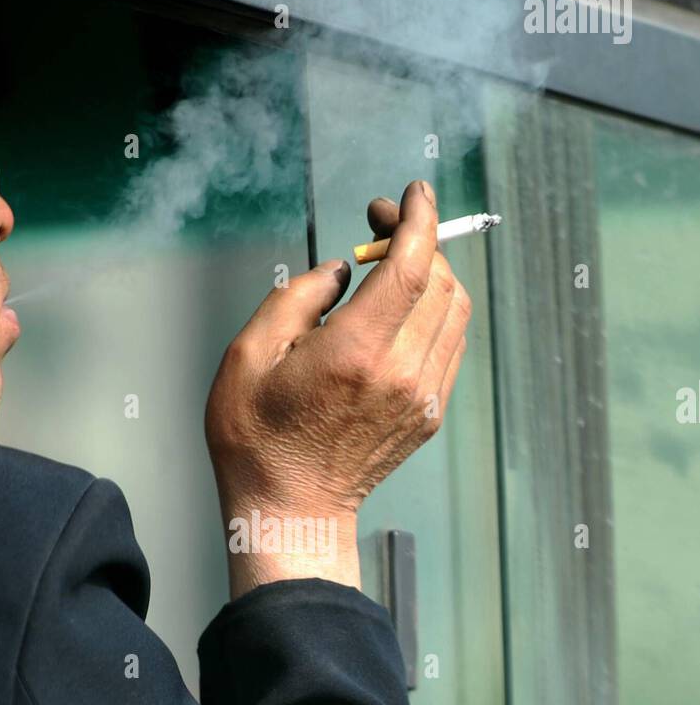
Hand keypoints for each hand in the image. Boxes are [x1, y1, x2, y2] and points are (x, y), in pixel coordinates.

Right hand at [206, 180, 472, 597]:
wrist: (291, 511)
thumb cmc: (257, 440)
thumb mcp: (248, 355)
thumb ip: (297, 297)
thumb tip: (340, 271)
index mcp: (355, 352)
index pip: (411, 265)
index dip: (418, 218)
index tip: (412, 193)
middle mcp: (400, 372)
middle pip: (440, 280)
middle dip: (418, 240)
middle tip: (379, 228)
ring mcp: (420, 396)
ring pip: (454, 311)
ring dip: (431, 275)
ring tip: (388, 269)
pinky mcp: (427, 414)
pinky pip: (451, 345)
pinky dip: (434, 313)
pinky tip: (398, 312)